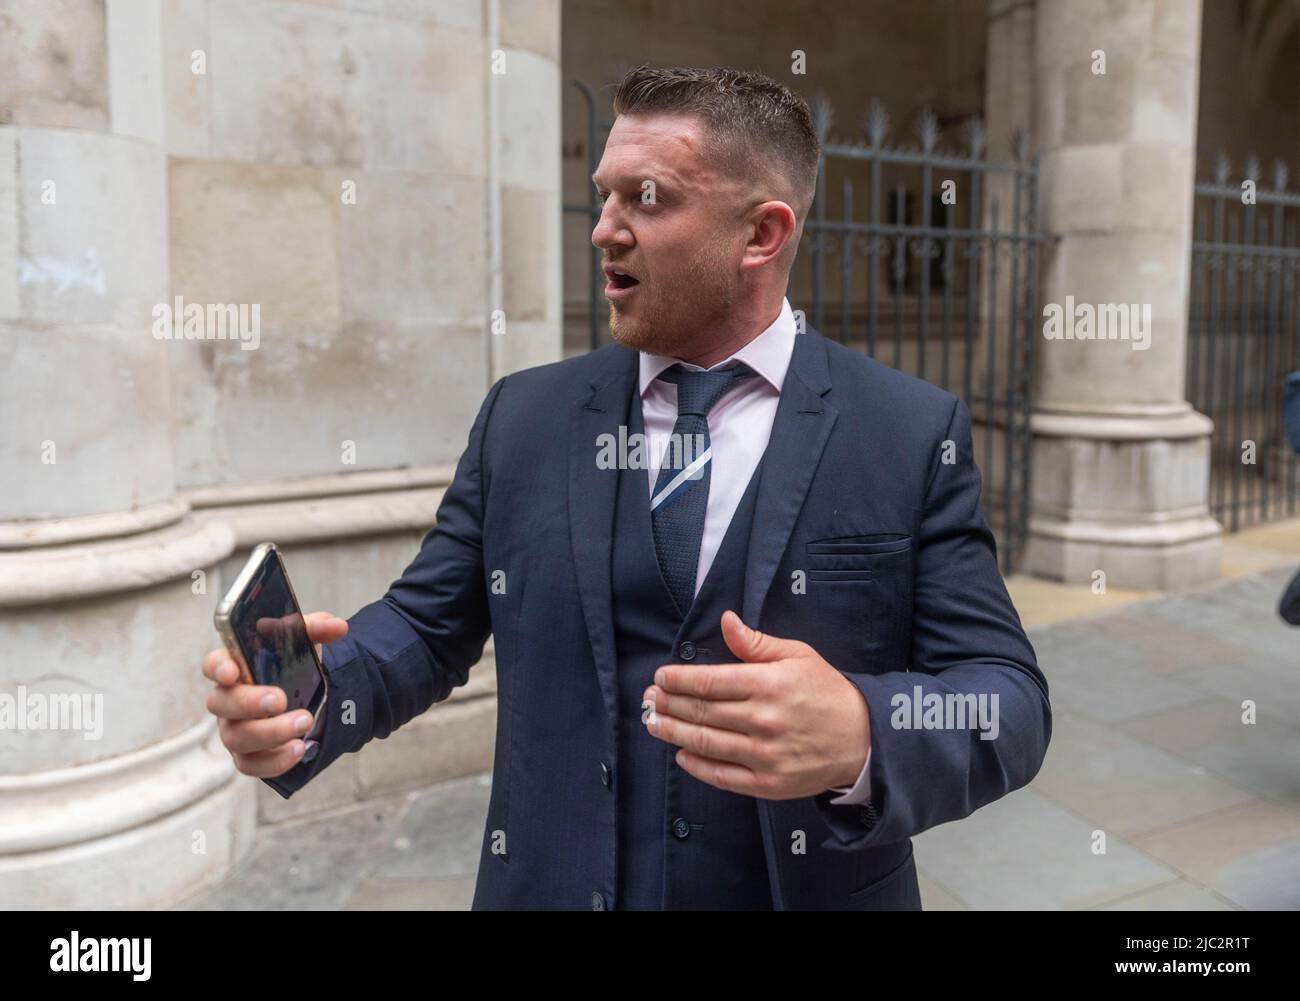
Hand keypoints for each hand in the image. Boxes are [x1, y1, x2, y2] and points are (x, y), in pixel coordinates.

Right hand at [202, 611, 347, 777]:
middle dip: (249, 703)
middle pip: (220, 704)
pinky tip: (299, 749)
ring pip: (236, 738)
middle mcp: (228, 699)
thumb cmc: (295, 664)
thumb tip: (337, 627)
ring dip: (270, 732)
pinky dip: (274, 761)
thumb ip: (318, 628)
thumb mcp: (307, 640)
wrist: (310, 695)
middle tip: (280, 699)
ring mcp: (235, 729)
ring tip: (304, 722)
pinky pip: (250, 765)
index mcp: (236, 666)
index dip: (217, 668)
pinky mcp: (249, 756)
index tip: (232, 671)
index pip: (214, 665)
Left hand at [642, 610, 869, 798]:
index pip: (710, 682)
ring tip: (653, 724)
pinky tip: (682, 754)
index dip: (678, 680)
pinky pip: (723, 776)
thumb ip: (757, 643)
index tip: (660, 677)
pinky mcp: (768, 783)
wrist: (864, 740)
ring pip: (706, 743)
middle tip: (648, 700)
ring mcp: (764, 755)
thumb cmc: (827, 692)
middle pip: (702, 712)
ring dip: (673, 733)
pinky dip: (698, 766)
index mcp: (768, 685)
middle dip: (668, 705)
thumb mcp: (798, 655)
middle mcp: (763, 720)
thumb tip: (726, 621)